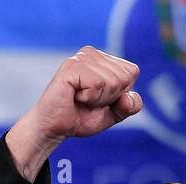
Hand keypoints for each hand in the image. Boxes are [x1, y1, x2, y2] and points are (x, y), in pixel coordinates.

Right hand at [6, 46, 140, 180]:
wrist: (53, 129)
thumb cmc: (80, 118)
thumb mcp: (113, 114)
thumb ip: (130, 106)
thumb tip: (127, 97)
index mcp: (103, 59)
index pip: (132, 72)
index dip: (119, 94)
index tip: (98, 99)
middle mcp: (92, 53)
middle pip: (124, 77)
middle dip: (109, 97)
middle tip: (87, 101)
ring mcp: (81, 57)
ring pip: (112, 81)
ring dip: (97, 99)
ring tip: (79, 99)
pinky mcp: (72, 66)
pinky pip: (97, 84)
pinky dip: (89, 98)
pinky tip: (74, 97)